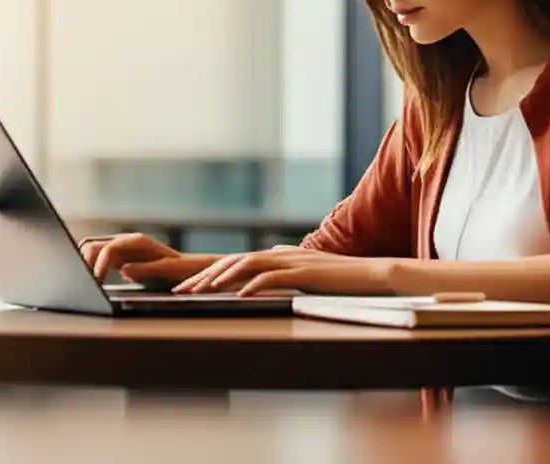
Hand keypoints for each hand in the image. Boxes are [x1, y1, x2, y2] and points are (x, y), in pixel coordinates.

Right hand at [79, 233, 209, 282]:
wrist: (185, 266)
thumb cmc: (179, 267)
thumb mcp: (164, 268)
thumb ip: (144, 268)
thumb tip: (123, 269)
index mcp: (137, 241)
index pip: (108, 248)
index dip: (99, 264)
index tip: (96, 280)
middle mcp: (126, 241)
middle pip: (94, 244)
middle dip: (86, 261)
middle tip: (85, 281)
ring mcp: (122, 248)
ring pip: (93, 249)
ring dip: (86, 263)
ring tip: (86, 281)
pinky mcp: (120, 257)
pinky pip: (99, 258)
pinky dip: (92, 267)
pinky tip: (94, 280)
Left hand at [173, 247, 397, 296]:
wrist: (370, 274)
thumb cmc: (338, 277)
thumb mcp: (304, 270)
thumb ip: (284, 263)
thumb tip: (266, 258)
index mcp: (276, 255)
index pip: (233, 262)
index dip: (207, 274)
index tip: (186, 287)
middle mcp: (279, 254)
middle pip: (232, 262)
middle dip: (203, 277)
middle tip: (180, 290)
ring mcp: (291, 261)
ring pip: (247, 265)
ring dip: (222, 279)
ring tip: (201, 292)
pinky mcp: (305, 272)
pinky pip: (274, 277)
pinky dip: (255, 285)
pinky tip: (241, 295)